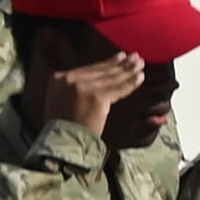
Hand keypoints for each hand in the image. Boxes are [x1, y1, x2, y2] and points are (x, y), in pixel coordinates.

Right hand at [32, 48, 146, 136]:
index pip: (88, 69)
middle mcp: (70, 80)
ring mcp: (84, 88)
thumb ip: (73, 89)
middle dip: (120, 64)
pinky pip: (117, 89)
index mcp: (58, 78)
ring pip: (111, 78)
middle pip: (101, 70)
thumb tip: (94, 82)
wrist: (62, 143)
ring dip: (128, 71)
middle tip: (135, 57)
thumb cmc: (62, 127)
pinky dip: (130, 83)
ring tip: (140, 64)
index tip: (120, 56)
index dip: (106, 63)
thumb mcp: (59, 101)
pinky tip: (140, 77)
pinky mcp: (97, 98)